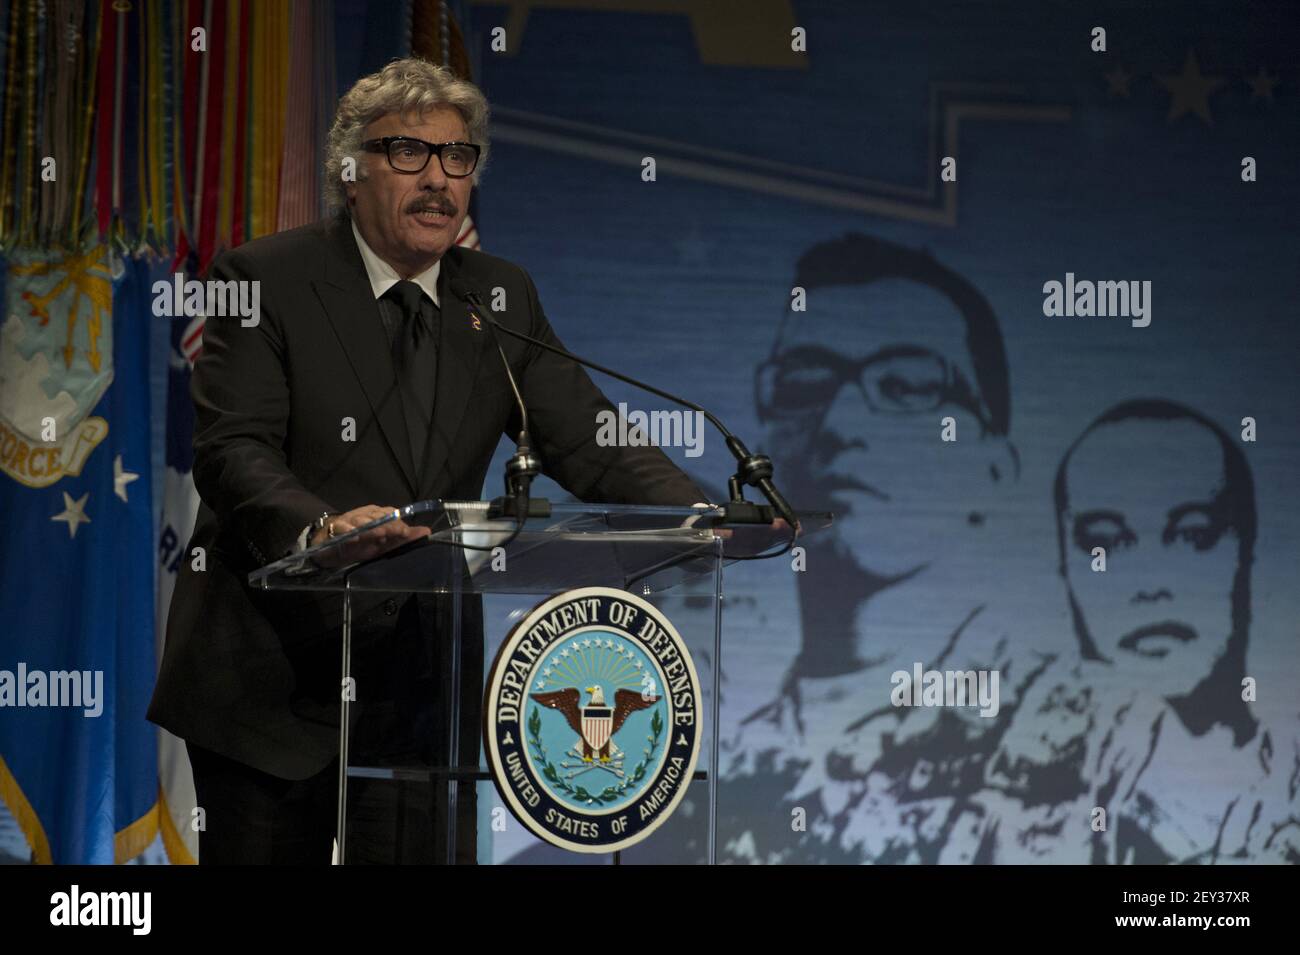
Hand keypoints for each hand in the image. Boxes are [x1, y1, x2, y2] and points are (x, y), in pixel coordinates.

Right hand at [310, 504, 430, 566]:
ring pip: (361, 519)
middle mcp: (365, 514)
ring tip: (379, 534)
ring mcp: (350, 519)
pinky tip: (354, 537)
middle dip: (387, 524)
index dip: (398, 523)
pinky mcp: (335, 528)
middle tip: (396, 533)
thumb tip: (427, 532)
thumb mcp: (383, 543)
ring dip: (370, 526)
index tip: (405, 533)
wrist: (330, 545)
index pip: (391, 515)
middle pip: (377, 516)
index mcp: (377, 515)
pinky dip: (348, 530)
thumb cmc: (360, 542)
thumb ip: (403, 538)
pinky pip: (341, 527)